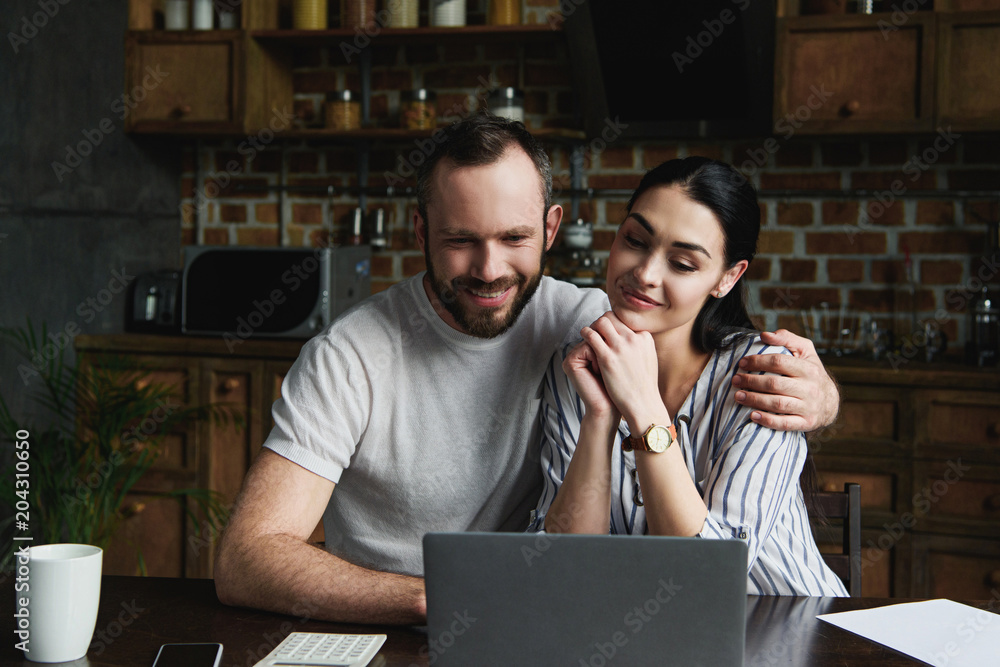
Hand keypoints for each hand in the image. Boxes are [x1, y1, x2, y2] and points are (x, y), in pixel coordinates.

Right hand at [563, 340, 617, 423]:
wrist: (610, 407)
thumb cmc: (618, 387)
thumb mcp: (619, 360)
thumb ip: (616, 342)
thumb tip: (623, 322)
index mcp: (589, 350)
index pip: (603, 332)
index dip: (614, 343)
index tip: (618, 362)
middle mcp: (579, 351)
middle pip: (598, 333)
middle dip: (609, 347)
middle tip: (611, 368)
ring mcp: (572, 356)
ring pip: (594, 339)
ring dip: (605, 354)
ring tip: (606, 372)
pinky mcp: (570, 362)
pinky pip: (588, 347)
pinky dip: (597, 358)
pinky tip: (598, 373)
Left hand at [580, 312, 665, 431]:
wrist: (643, 404)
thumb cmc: (644, 386)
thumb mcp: (649, 359)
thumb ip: (640, 346)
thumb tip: (633, 339)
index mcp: (645, 337)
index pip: (625, 321)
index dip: (614, 325)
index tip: (608, 333)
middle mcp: (634, 338)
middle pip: (612, 317)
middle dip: (602, 322)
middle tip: (596, 332)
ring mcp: (620, 347)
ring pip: (601, 322)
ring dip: (593, 326)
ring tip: (589, 335)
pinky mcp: (607, 358)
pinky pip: (591, 335)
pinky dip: (585, 334)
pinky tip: (583, 339)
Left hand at [731, 329, 840, 431]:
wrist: (830, 401)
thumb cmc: (810, 371)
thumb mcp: (804, 350)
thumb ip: (785, 338)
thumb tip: (764, 335)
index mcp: (808, 369)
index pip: (779, 362)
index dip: (758, 362)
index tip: (742, 363)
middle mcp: (810, 388)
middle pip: (775, 384)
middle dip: (752, 382)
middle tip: (735, 380)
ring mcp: (808, 407)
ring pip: (777, 404)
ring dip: (755, 400)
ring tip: (738, 396)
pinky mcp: (806, 423)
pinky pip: (784, 423)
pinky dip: (767, 420)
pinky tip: (752, 415)